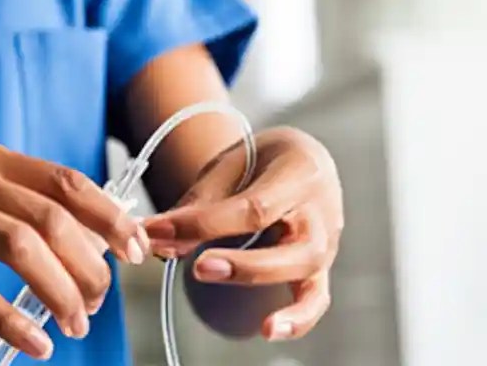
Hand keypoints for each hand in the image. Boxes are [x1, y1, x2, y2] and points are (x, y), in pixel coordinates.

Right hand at [0, 140, 149, 360]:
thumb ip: (25, 215)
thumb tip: (96, 247)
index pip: (67, 181)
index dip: (109, 218)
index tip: (136, 253)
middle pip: (51, 217)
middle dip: (87, 267)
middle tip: (97, 305)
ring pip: (20, 247)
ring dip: (57, 292)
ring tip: (73, 325)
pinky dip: (10, 317)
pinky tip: (34, 340)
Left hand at [142, 127, 343, 341]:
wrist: (297, 157)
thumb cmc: (260, 159)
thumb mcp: (229, 165)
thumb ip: (198, 204)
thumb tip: (159, 241)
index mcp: (299, 171)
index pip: (254, 207)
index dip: (205, 224)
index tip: (159, 231)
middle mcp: (322, 208)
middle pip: (295, 245)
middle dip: (245, 264)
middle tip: (198, 268)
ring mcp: (327, 239)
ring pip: (308, 269)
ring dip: (265, 286)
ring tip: (231, 301)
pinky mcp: (322, 265)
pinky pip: (317, 296)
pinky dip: (296, 317)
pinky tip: (268, 329)